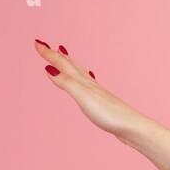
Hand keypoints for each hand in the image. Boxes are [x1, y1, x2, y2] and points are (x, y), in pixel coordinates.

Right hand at [33, 39, 169, 169]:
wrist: (132, 127)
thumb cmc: (109, 114)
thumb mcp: (83, 98)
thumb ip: (66, 83)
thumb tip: (48, 68)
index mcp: (83, 82)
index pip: (62, 64)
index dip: (48, 54)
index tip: (37, 43)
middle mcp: (90, 83)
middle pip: (71, 65)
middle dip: (57, 55)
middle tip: (46, 45)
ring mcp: (98, 92)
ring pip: (80, 73)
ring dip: (70, 64)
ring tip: (65, 57)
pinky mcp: (103, 103)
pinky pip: (88, 84)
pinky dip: (83, 78)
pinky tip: (89, 82)